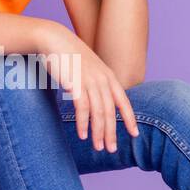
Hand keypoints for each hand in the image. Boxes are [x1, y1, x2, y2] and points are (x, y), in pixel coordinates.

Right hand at [36, 22, 138, 151]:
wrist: (55, 39)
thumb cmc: (70, 56)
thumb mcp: (89, 68)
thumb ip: (95, 83)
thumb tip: (95, 101)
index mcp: (108, 77)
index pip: (123, 101)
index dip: (129, 119)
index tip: (134, 134)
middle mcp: (102, 79)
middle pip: (110, 111)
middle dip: (111, 132)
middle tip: (111, 149)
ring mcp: (90, 81)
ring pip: (98, 112)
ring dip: (98, 132)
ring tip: (97, 147)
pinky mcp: (76, 83)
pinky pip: (82, 108)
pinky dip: (83, 123)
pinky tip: (82, 135)